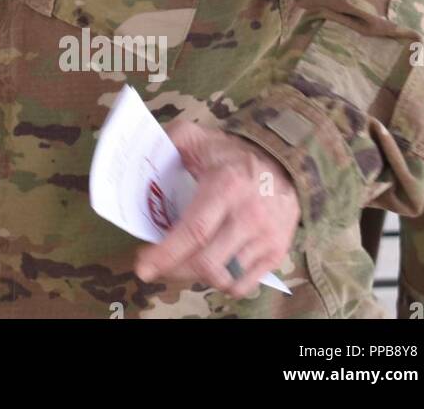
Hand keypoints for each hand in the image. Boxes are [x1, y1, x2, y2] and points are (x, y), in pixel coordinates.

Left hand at [134, 123, 299, 300]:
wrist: (285, 162)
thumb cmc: (232, 153)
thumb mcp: (199, 137)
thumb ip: (169, 139)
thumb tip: (138, 154)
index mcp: (226, 187)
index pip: (194, 231)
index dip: (166, 254)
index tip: (142, 267)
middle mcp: (249, 216)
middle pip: (207, 262)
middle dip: (174, 269)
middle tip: (156, 265)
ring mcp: (266, 238)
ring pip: (225, 278)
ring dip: (195, 277)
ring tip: (181, 263)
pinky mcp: (276, 252)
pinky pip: (245, 285)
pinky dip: (222, 283)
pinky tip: (209, 268)